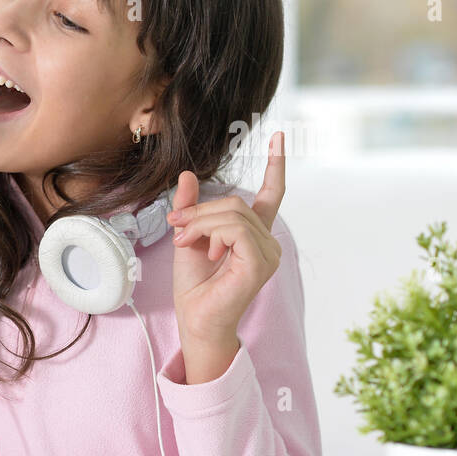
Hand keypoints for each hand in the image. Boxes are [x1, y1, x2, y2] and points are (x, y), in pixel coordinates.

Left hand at [166, 131, 285, 380]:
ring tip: (185, 242)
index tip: (278, 136)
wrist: (195, 319)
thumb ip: (190, 207)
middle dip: (200, 211)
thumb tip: (187, 174)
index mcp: (253, 235)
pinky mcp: (260, 262)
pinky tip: (205, 250)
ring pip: (234, 214)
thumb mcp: (188, 236)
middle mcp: (267, 241)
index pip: (271, 194)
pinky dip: (211, 234)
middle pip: (236, 202)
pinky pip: (235, 229)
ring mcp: (268, 253)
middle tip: (177, 228)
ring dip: (201, 224)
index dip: (275, 165)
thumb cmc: (194, 286)